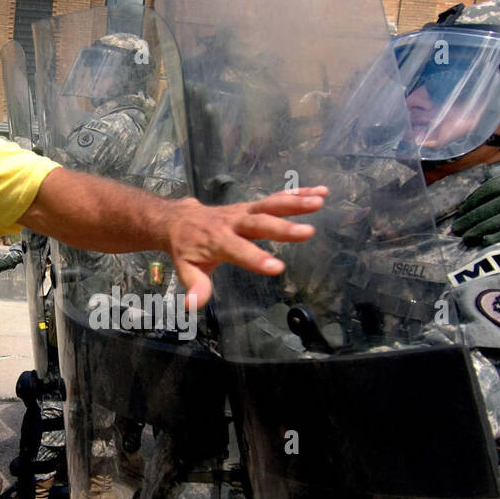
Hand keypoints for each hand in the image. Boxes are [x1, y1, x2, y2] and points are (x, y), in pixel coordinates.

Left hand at [164, 186, 326, 309]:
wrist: (179, 219)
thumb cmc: (187, 249)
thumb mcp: (186, 270)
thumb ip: (194, 287)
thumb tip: (192, 306)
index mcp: (217, 241)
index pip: (238, 250)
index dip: (256, 258)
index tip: (277, 268)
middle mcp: (233, 222)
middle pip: (259, 223)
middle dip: (283, 228)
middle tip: (307, 233)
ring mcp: (244, 211)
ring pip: (270, 205)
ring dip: (295, 202)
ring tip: (319, 203)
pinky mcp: (253, 205)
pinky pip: (276, 198)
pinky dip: (298, 193)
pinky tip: (320, 192)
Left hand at [452, 162, 499, 245]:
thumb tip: (499, 186)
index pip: (488, 189)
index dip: (472, 202)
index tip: (462, 211)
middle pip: (488, 207)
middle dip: (470, 218)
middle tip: (456, 229)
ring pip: (496, 220)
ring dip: (477, 230)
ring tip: (465, 238)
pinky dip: (496, 236)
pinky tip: (484, 241)